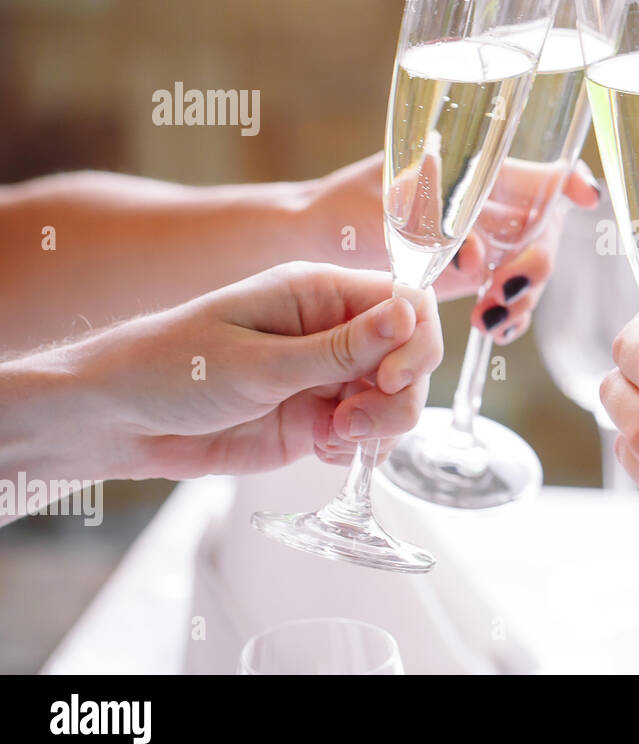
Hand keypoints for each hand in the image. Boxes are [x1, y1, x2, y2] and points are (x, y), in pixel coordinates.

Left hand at [40, 262, 442, 480]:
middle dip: (399, 394)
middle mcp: (332, 331)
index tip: (392, 380)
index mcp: (319, 293)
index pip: (405, 302)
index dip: (415, 341)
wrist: (118, 421)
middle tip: (353, 422)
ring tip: (335, 437)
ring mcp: (327, 377)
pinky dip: (361, 448)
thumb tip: (409, 316)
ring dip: (382, 424)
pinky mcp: (316, 418)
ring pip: (395, 398)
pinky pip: (367, 432)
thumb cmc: (172, 369)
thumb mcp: (259, 362)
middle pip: (410, 355)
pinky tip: (325, 450)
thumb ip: (341, 348)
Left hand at [304, 153, 599, 330]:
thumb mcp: (385, 203)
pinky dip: (507, 317)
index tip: (588, 197)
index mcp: (474, 172)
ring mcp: (484, 244)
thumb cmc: (346, 207)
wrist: (317, 245)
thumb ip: (432, 221)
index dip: (570, 180)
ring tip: (489, 319)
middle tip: (505, 289)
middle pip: (544, 228)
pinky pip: (508, 298)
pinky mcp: (472, 279)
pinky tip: (491, 331)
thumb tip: (475, 257)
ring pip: (531, 269)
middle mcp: (488, 206)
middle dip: (537, 263)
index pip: (534, 169)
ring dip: (522, 297)